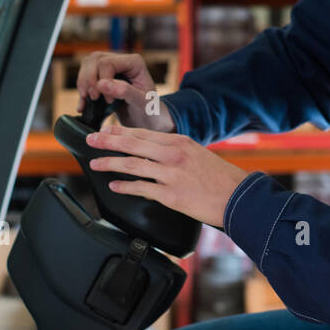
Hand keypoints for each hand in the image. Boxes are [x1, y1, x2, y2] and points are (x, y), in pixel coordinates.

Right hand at [77, 51, 174, 132]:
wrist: (149, 120)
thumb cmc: (150, 110)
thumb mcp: (143, 103)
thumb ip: (125, 92)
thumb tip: (101, 83)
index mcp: (134, 62)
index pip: (107, 63)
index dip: (102, 81)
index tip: (109, 100)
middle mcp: (121, 60)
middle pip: (94, 60)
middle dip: (89, 81)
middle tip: (95, 99)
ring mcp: (111, 66)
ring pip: (87, 65)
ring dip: (83, 84)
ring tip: (89, 102)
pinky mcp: (102, 76)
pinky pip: (85, 76)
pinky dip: (81, 91)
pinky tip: (83, 107)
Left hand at [86, 122, 250, 227]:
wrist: (238, 198)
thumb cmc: (220, 178)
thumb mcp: (198, 154)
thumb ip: (176, 152)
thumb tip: (154, 155)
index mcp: (180, 142)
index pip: (144, 133)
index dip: (121, 131)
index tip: (106, 131)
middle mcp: (173, 154)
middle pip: (133, 144)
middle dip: (108, 141)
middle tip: (91, 141)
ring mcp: (171, 174)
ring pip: (132, 164)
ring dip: (110, 163)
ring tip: (96, 164)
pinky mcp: (171, 195)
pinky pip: (141, 188)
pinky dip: (125, 186)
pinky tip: (115, 186)